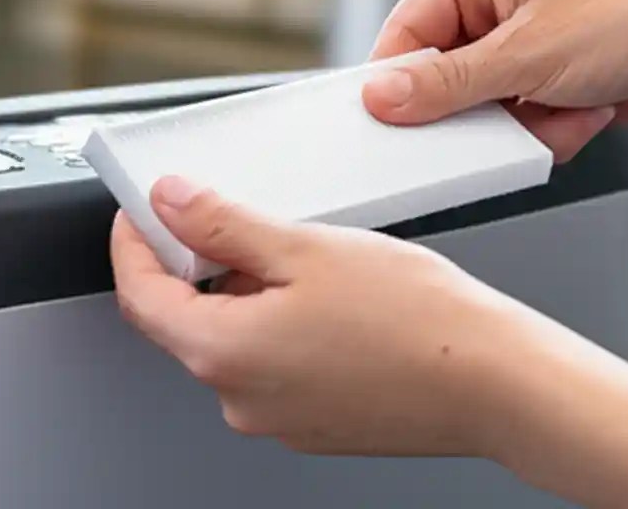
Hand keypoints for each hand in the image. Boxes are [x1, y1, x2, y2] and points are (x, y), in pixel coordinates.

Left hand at [110, 174, 539, 456]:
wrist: (495, 384)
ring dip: (248, 296)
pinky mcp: (311, 425)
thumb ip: (223, 225)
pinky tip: (331, 303)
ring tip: (309, 261)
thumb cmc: (416, 321)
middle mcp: (238, 398)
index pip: (139, 294)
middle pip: (185, 318)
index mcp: (224, 352)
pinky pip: (273, 367)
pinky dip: (281, 328)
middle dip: (200, 266)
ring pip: (235, 340)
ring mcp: (275, 419)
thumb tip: (169, 203)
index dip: (132, 244)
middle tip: (239, 221)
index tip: (141, 211)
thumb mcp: (306, 248)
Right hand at [361, 0, 627, 158]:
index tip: (390, 125)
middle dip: (474, 110)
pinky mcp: (544, 77)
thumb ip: (445, 84)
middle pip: (437, 76)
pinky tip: (582, 115)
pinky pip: (512, 122)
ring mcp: (519, 40)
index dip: (396, 84)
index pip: (404, 32)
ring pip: (476, 108)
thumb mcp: (525, 57)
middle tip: (492, 123)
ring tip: (560, 111)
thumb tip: (380, 98)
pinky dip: (544, 131)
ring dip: (518, 126)